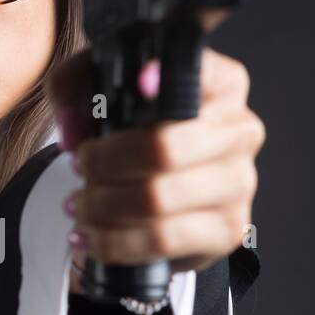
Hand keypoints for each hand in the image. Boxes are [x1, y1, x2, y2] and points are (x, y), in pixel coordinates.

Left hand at [53, 47, 265, 282]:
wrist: (152, 194)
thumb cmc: (132, 132)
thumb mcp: (99, 92)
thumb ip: (77, 84)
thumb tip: (73, 127)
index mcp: (222, 84)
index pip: (202, 73)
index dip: (168, 78)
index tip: (138, 84)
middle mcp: (240, 130)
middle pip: (163, 149)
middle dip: (104, 163)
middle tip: (79, 166)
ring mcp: (240, 182)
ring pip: (157, 200)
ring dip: (102, 206)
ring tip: (79, 204)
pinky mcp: (228, 229)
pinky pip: (161, 240)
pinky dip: (114, 241)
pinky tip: (91, 234)